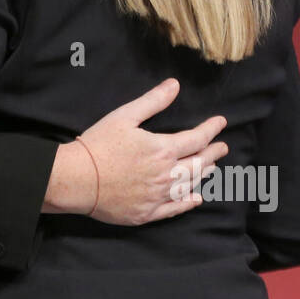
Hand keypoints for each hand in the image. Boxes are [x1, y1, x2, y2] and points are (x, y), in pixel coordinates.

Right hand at [43, 79, 228, 224]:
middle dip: (213, 153)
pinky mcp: (146, 213)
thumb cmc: (98, 144)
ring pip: (189, 185)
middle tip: (223, 147)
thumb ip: (153, 101)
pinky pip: (174, 209)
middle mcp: (166, 175)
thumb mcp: (124, 116)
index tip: (221, 123)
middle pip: (199, 164)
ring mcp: (157, 196)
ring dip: (204, 174)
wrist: (76, 179)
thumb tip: (175, 85)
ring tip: (212, 167)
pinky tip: (196, 198)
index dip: (211, 130)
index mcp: (162, 149)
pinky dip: (188, 202)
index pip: (197, 139)